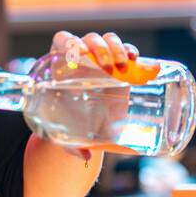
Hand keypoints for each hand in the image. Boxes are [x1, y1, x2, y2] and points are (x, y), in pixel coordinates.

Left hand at [49, 30, 141, 161]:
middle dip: (98, 47)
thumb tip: (85, 157)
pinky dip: (130, 51)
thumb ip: (71, 146)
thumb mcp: (65, 134)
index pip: (62, 40)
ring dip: (116, 47)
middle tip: (105, 66)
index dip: (69, 42)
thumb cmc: (69, 124)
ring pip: (108, 40)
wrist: (86, 124)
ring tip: (121, 65)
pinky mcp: (119, 66)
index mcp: (61, 66)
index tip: (77, 55)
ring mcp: (101, 60)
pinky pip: (126, 50)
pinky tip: (134, 59)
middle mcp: (81, 58)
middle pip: (89, 39)